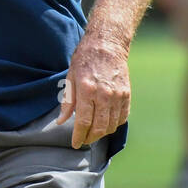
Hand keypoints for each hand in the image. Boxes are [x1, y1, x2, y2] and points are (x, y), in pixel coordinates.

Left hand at [58, 33, 129, 148]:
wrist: (107, 44)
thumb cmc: (85, 59)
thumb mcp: (70, 78)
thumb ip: (67, 102)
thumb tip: (61, 121)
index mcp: (87, 90)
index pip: (83, 122)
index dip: (79, 136)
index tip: (75, 143)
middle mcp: (104, 95)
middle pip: (99, 127)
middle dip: (90, 138)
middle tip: (84, 139)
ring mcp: (118, 95)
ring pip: (111, 125)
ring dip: (102, 133)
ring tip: (94, 132)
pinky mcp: (126, 94)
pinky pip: (122, 117)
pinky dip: (114, 124)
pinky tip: (106, 123)